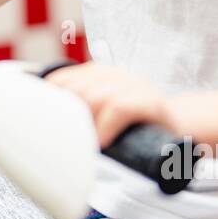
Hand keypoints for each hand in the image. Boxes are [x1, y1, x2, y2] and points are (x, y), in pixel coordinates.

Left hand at [44, 62, 170, 146]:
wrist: (177, 132)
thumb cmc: (132, 130)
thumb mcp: (101, 115)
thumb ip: (78, 114)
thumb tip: (41, 128)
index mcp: (98, 73)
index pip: (60, 81)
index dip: (48, 102)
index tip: (42, 125)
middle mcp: (114, 74)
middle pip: (75, 90)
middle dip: (67, 118)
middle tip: (65, 142)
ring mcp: (134, 85)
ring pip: (94, 98)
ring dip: (86, 125)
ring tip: (84, 145)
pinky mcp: (151, 102)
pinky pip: (119, 109)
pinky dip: (105, 127)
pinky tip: (101, 143)